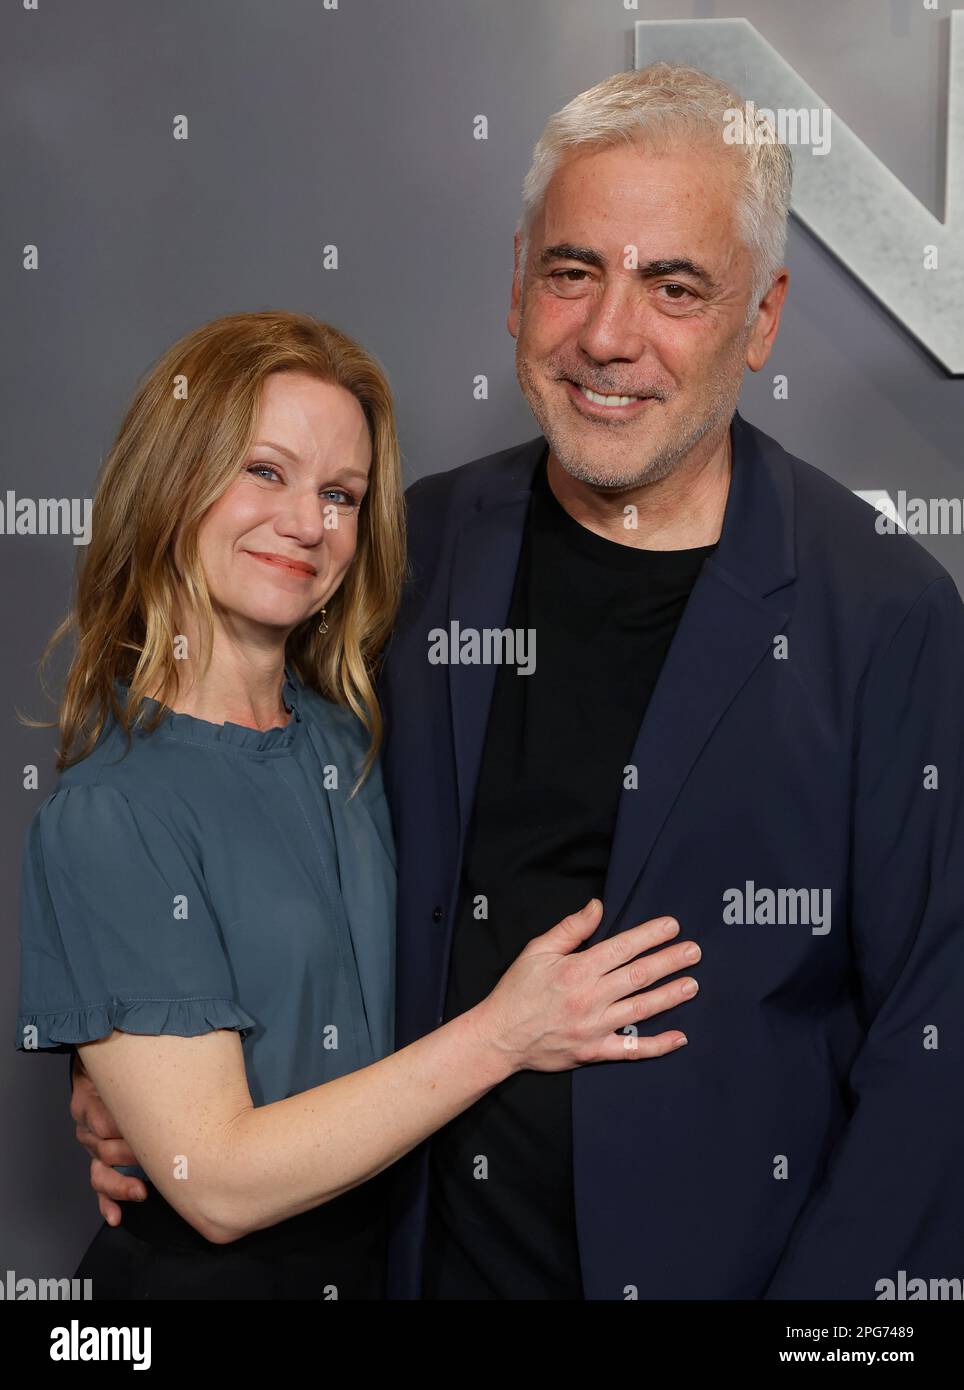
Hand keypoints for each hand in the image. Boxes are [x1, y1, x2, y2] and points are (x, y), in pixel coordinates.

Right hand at [70, 1050, 146, 1224]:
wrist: (113, 1067)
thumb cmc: (127, 1064)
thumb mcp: (129, 1062)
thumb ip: (141, 1071)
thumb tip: (167, 1072)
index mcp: (91, 1099)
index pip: (101, 1122)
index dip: (123, 1130)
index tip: (147, 1131)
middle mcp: (90, 1125)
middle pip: (103, 1149)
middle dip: (130, 1155)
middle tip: (156, 1155)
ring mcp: (96, 1147)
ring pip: (99, 1173)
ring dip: (119, 1185)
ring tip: (139, 1192)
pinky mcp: (104, 1162)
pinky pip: (100, 1187)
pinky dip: (107, 1203)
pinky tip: (116, 1215)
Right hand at [476, 899, 699, 1070]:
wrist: (499, 1037)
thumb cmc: (517, 991)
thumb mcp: (537, 951)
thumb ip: (570, 929)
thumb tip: (597, 907)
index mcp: (577, 969)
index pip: (623, 947)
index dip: (650, 936)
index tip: (673, 927)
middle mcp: (590, 998)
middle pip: (639, 975)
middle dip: (670, 961)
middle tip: (695, 951)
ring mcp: (595, 1027)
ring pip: (642, 1009)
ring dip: (670, 996)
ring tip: (693, 984)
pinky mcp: (594, 1052)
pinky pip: (631, 1049)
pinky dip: (657, 1045)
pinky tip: (680, 1037)